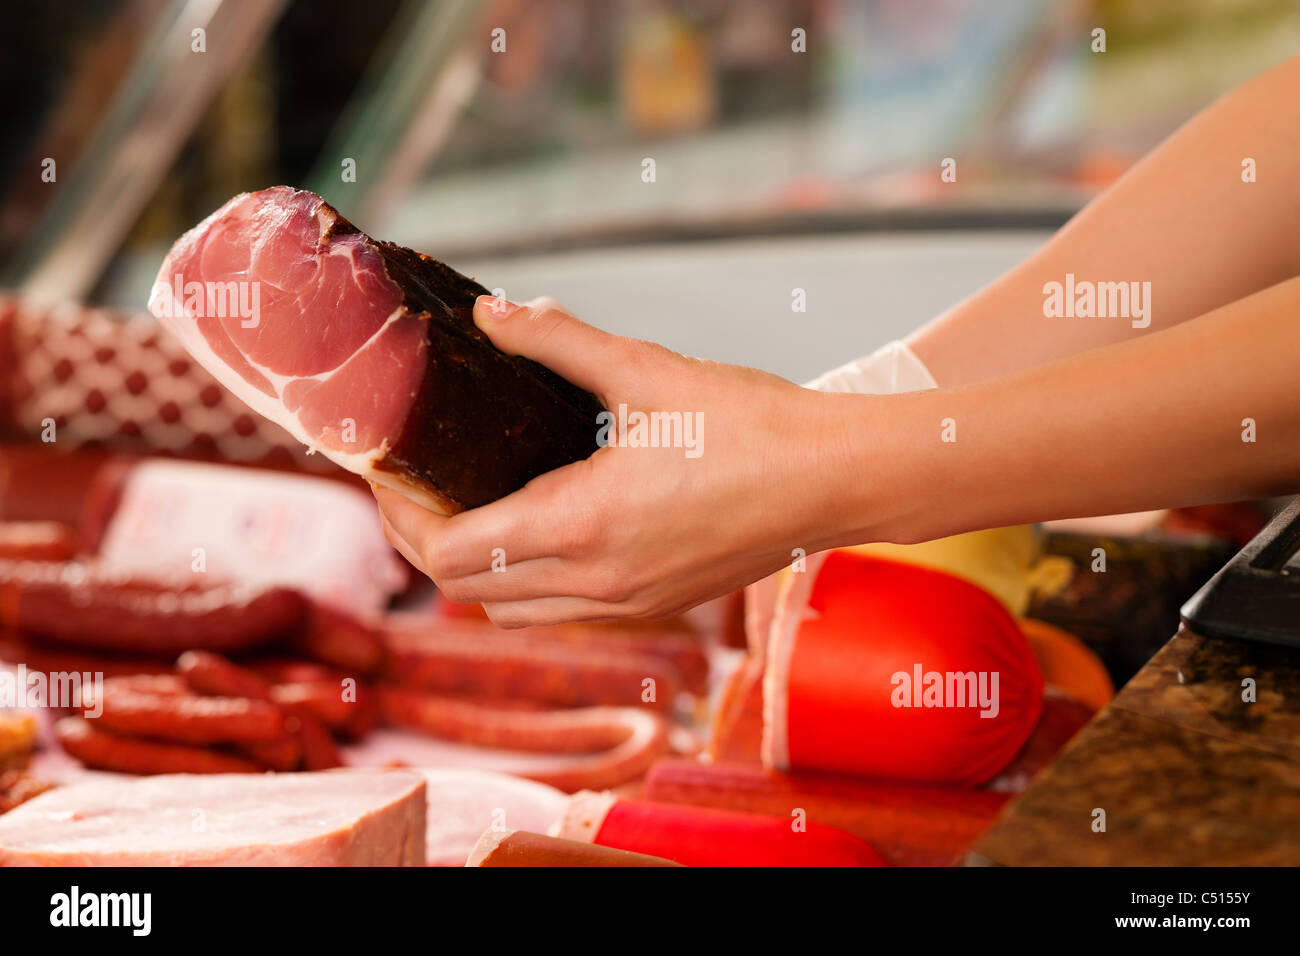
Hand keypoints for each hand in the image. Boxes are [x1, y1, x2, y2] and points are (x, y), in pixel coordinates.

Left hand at [372, 295, 858, 626]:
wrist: (836, 479)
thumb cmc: (751, 424)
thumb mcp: (647, 369)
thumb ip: (558, 339)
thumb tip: (490, 313)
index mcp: (584, 523)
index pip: (450, 551)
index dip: (399, 516)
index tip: (383, 471)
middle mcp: (598, 580)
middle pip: (465, 588)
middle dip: (420, 541)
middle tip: (408, 486)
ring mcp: (628, 600)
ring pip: (509, 608)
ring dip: (469, 567)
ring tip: (460, 505)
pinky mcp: (654, 602)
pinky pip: (558, 608)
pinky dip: (521, 579)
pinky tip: (531, 524)